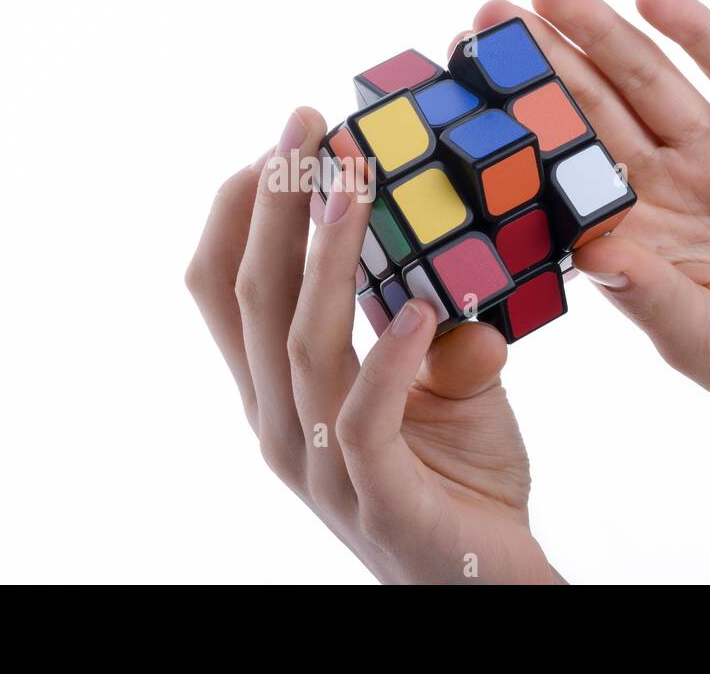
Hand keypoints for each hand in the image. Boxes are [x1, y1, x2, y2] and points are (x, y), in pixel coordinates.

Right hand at [186, 111, 558, 582]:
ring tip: (355, 176)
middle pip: (249, 296)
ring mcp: (320, 465)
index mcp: (278, 391)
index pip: (223, 289)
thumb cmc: (459, 484)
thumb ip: (431, 332)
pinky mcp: (376, 499)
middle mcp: (279, 422)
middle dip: (273, 201)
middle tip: (307, 122)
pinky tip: (418, 305)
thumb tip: (443, 268)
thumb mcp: (445, 390)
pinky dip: (390, 359)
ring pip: (301, 341)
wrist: (487, 588)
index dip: (241, 210)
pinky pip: (366, 418)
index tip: (283, 139)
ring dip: (325, 251)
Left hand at [468, 0, 709, 492]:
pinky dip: (697, 32)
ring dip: (600, 32)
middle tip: (487, 16)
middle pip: (590, 110)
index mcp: (628, 235)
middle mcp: (663, 184)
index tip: (462, 96)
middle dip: (541, 64)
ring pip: (648, 79)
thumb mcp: (703, 341)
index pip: (557, 174)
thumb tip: (589, 253)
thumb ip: (649, 297)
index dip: (513, 135)